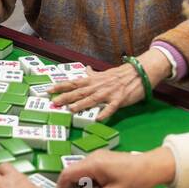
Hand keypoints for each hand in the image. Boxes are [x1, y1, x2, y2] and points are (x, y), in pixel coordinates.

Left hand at [49, 51, 169, 120]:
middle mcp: (98, 86)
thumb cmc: (121, 74)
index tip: (49, 90)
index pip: (74, 82)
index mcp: (94, 80)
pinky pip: (112, 107)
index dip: (61, 86)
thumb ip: (94, 74)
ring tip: (71, 110)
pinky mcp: (120, 99)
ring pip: (93, 99)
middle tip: (54, 103)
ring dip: (81, 104)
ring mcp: (109, 93)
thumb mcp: (105, 73)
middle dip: (66, 97)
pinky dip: (105, 112)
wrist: (140, 72)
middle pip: (80, 91)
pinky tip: (99, 118)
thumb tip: (86, 69)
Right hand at [54, 147, 175, 187]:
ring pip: (81, 171)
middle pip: (73, 172)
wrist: (155, 167)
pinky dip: (87, 181)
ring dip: (79, 185)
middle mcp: (93, 157)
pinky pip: (89, 170)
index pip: (67, 174)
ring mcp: (99, 157)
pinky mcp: (105, 159)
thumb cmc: (135, 181)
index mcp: (93, 164)